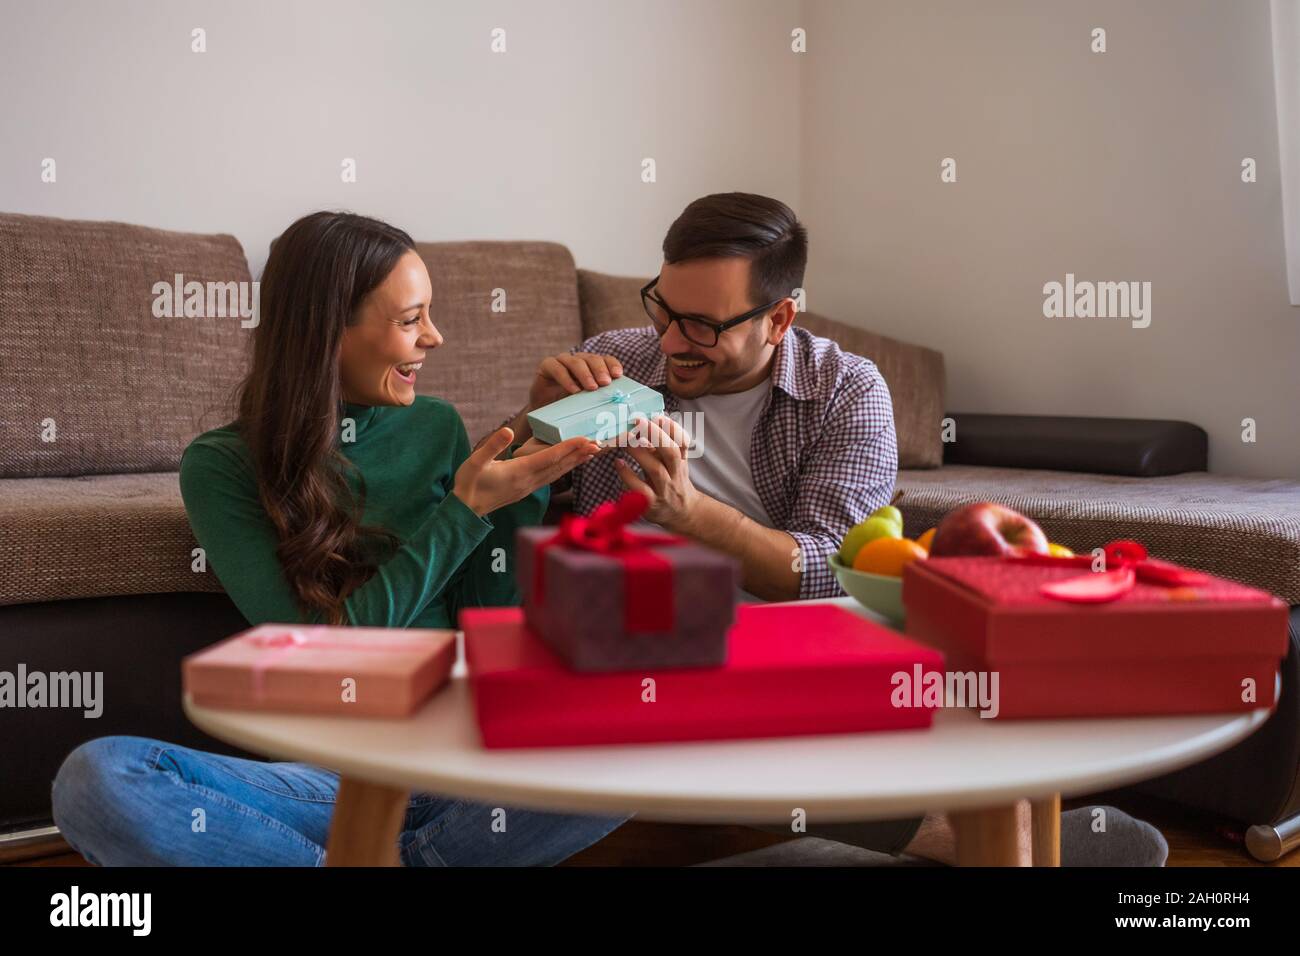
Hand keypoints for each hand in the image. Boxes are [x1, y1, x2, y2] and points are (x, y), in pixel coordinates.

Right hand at [453, 427, 598, 516]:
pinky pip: (551, 477)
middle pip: (559, 466)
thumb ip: (492, 446)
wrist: (466, 509)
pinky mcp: (527, 490)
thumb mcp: (475, 461)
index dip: (568, 447)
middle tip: (598, 443)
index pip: (549, 457)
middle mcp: (528, 481)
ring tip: (591, 452)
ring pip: (558, 473)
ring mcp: (529, 487)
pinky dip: (564, 468)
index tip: (585, 439)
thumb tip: (508, 431)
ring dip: (575, 461)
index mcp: (518, 472)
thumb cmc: (469, 483)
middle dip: (579, 454)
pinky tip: (571, 464)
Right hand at [528, 352, 623, 410]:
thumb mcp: (589, 403)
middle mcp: (578, 360)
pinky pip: (557, 367)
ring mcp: (562, 361)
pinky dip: (566, 378)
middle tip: (605, 383)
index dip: (612, 364)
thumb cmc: (571, 409)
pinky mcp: (547, 366)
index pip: (605, 359)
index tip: (618, 375)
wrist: (546, 415)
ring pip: (575, 361)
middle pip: (591, 358)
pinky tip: (573, 390)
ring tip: (591, 388)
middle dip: (600, 370)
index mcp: (592, 366)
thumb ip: (602, 399)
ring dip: (585, 374)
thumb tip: (621, 404)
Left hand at [612, 415, 699, 531]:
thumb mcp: (674, 463)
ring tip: (625, 438)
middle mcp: (675, 475)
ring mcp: (664, 490)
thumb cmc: (672, 481)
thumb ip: (664, 444)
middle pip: (671, 453)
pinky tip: (618, 463)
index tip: (658, 416)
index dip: (673, 429)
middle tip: (638, 421)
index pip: (682, 442)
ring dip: (639, 452)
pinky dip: (628, 475)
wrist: (682, 513)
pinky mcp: (651, 504)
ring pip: (656, 470)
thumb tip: (650, 419)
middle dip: (656, 435)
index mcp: (681, 461)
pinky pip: (640, 489)